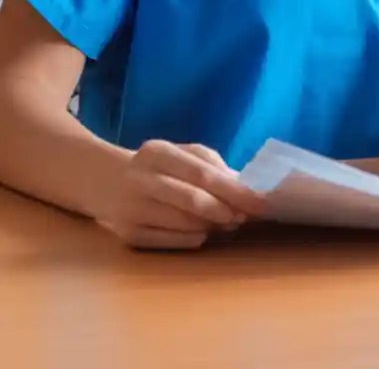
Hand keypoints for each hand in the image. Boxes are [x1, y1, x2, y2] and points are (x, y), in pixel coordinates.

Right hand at [96, 140, 268, 249]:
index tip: (260, 202)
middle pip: (192, 199)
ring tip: (227, 223)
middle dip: (225, 210)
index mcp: (157, 152)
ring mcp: (129, 207)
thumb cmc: (158, 168)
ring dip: (212, 226)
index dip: (234, 190)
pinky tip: (202, 233)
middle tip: (245, 218)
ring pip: (183, 223)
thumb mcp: (183, 156)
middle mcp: (139, 178)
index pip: (202, 173)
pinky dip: (193, 239)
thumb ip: (215, 168)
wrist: (103, 181)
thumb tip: (247, 189)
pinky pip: (170, 241)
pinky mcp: (126, 233)